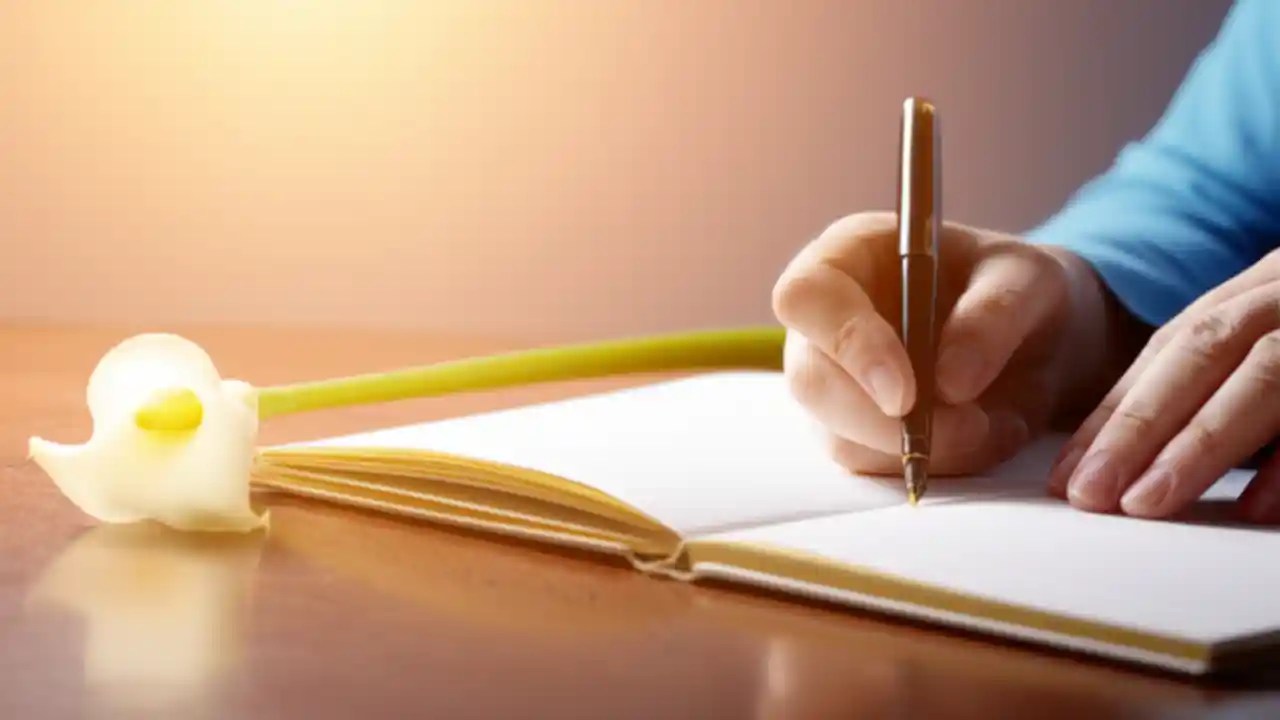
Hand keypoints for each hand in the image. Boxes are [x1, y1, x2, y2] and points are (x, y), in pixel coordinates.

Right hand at [772, 212, 1115, 475]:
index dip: (846, 344)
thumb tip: (949, 383)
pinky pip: (874, 466)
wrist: (1034, 335)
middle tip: (969, 425)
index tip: (905, 393)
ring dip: (920, 449)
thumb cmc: (1016, 286)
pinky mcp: (854, 431)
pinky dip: (934, 465)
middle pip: (811, 380)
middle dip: (884, 421)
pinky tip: (983, 435)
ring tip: (994, 424)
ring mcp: (832, 380)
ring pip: (840, 436)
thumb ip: (994, 314)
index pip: (806, 297)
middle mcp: (823, 321)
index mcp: (848, 256)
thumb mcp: (1028, 277)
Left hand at [1050, 251, 1279, 522]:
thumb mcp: (1275, 341)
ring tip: (1145, 503)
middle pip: (1200, 352)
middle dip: (1136, 428)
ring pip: (1264, 375)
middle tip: (1088, 496)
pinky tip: (1254, 508)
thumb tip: (1133, 465)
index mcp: (1262, 291)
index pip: (1170, 349)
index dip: (1114, 413)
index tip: (1065, 477)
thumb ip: (1224, 385)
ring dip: (1197, 443)